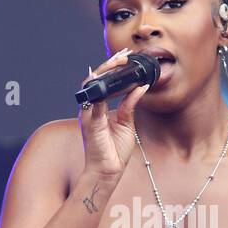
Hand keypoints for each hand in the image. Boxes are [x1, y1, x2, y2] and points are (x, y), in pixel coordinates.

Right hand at [78, 47, 150, 179]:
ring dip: (105, 72)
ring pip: (92, 85)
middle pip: (95, 79)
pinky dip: (106, 91)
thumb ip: (130, 105)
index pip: (102, 82)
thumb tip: (139, 87)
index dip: (112, 68)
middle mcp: (90, 109)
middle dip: (108, 64)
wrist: (107, 172)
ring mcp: (88, 115)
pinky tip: (117, 83)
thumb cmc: (113, 152)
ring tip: (119, 62)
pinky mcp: (92, 124)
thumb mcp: (127, 124)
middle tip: (124, 55)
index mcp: (97, 108)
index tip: (125, 57)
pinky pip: (97, 103)